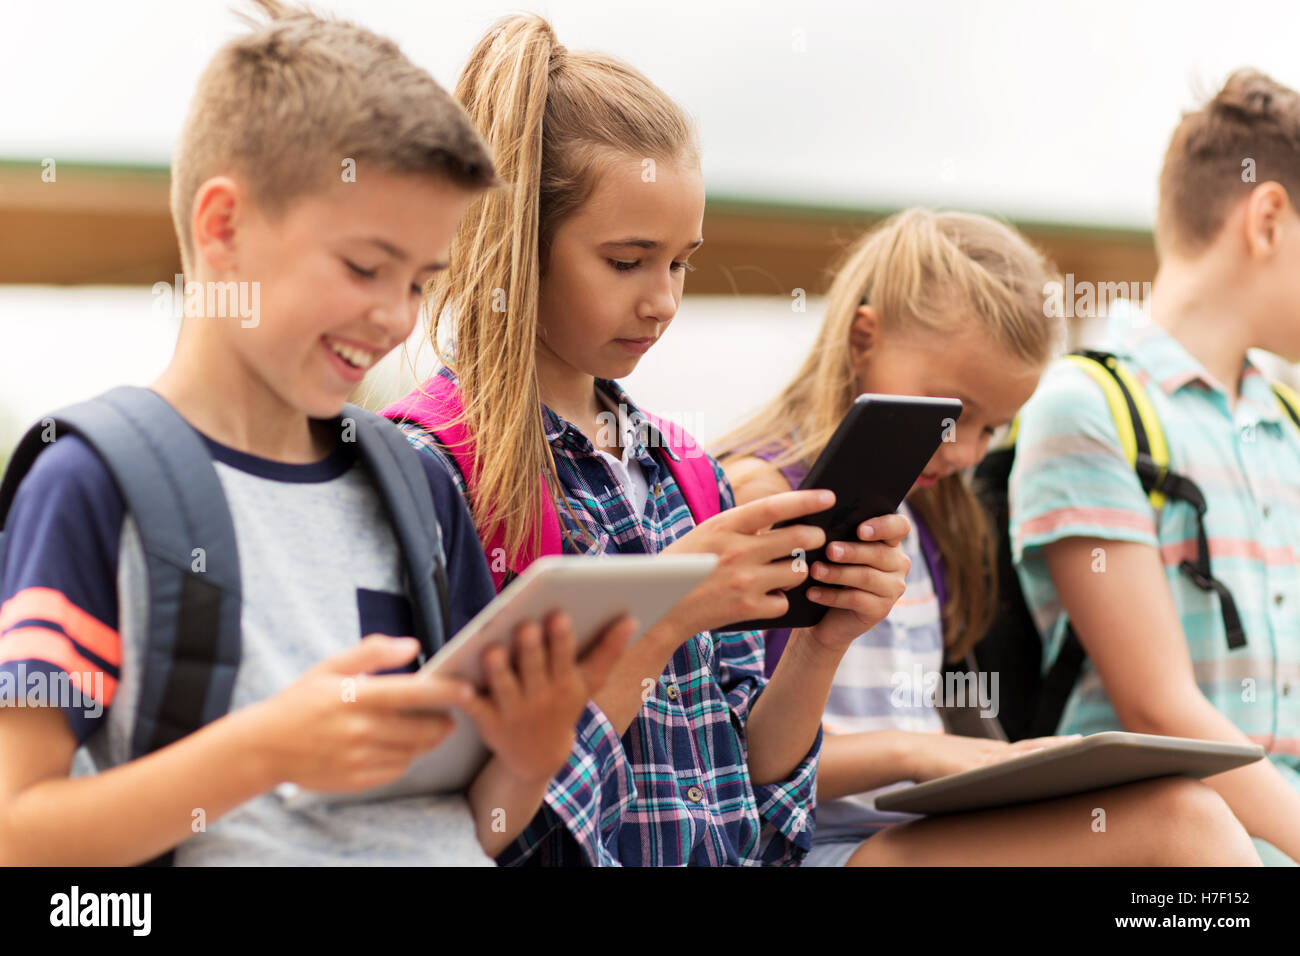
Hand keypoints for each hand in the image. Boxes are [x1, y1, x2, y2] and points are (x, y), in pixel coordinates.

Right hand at [247, 634, 472, 792]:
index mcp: (356, 696)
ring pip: (415, 751)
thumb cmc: (301, 702)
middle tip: (451, 712)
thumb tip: (412, 646)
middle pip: (423, 729)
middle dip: (445, 720)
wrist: (265, 747)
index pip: (413, 694)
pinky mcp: (357, 780)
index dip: (446, 692)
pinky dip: (407, 757)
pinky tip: (401, 745)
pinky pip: (398, 768)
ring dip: (429, 740)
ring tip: (430, 727)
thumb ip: (372, 653)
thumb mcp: (330, 667)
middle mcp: (360, 730)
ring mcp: (359, 758)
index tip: (467, 688)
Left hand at [457, 611, 637, 783]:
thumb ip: (609, 650)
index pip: (565, 658)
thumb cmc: (563, 704)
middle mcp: (541, 697)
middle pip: (534, 669)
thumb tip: (631, 619)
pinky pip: (476, 709)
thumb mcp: (590, 683)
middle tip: (525, 626)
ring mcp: (514, 711)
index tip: (559, 615)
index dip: (562, 638)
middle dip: (531, 648)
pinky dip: (467, 698)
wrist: (538, 757)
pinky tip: (461, 684)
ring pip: (505, 687)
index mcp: (566, 683)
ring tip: (493, 650)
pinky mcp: (489, 722)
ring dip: (499, 670)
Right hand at [660, 489, 832, 633]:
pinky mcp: (747, 609)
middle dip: (814, 537)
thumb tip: (784, 518)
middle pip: (799, 539)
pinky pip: (784, 601)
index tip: (828, 496)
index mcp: (724, 526)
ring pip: (798, 571)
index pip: (775, 506)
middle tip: (817, 537)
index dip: (806, 500)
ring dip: (797, 571)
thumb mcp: (707, 535)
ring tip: (785, 571)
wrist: (661, 609)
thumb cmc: (685, 566)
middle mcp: (737, 551)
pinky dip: (778, 600)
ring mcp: (744, 581)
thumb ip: (741, 527)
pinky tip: (764, 597)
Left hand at [803, 513, 911, 650]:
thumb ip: (838, 535)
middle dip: (851, 551)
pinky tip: (813, 593)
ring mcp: (892, 588)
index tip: (860, 530)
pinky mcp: (881, 610)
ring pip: (867, 577)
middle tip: (829, 550)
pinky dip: (832, 595)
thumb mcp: (837, 551)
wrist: (828, 616)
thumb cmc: (833, 572)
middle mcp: (898, 563)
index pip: (899, 526)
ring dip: (838, 573)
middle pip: (879, 553)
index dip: (883, 526)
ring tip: (815, 571)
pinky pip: (857, 599)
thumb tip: (821, 524)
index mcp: (890, 541)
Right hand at [907, 732, 1081, 781]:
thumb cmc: (927, 760)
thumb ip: (967, 765)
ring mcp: (983, 758)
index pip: (1026, 747)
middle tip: (1082, 740)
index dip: (1049, 745)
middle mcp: (990, 751)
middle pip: (1030, 746)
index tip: (1071, 741)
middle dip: (1057, 744)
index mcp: (987, 751)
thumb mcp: (954, 762)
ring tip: (1072, 748)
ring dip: (1048, 751)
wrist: (908, 751)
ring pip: (1023, 753)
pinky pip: (1006, 765)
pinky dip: (1024, 764)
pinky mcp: (975, 766)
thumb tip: (969, 767)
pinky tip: (1040, 765)